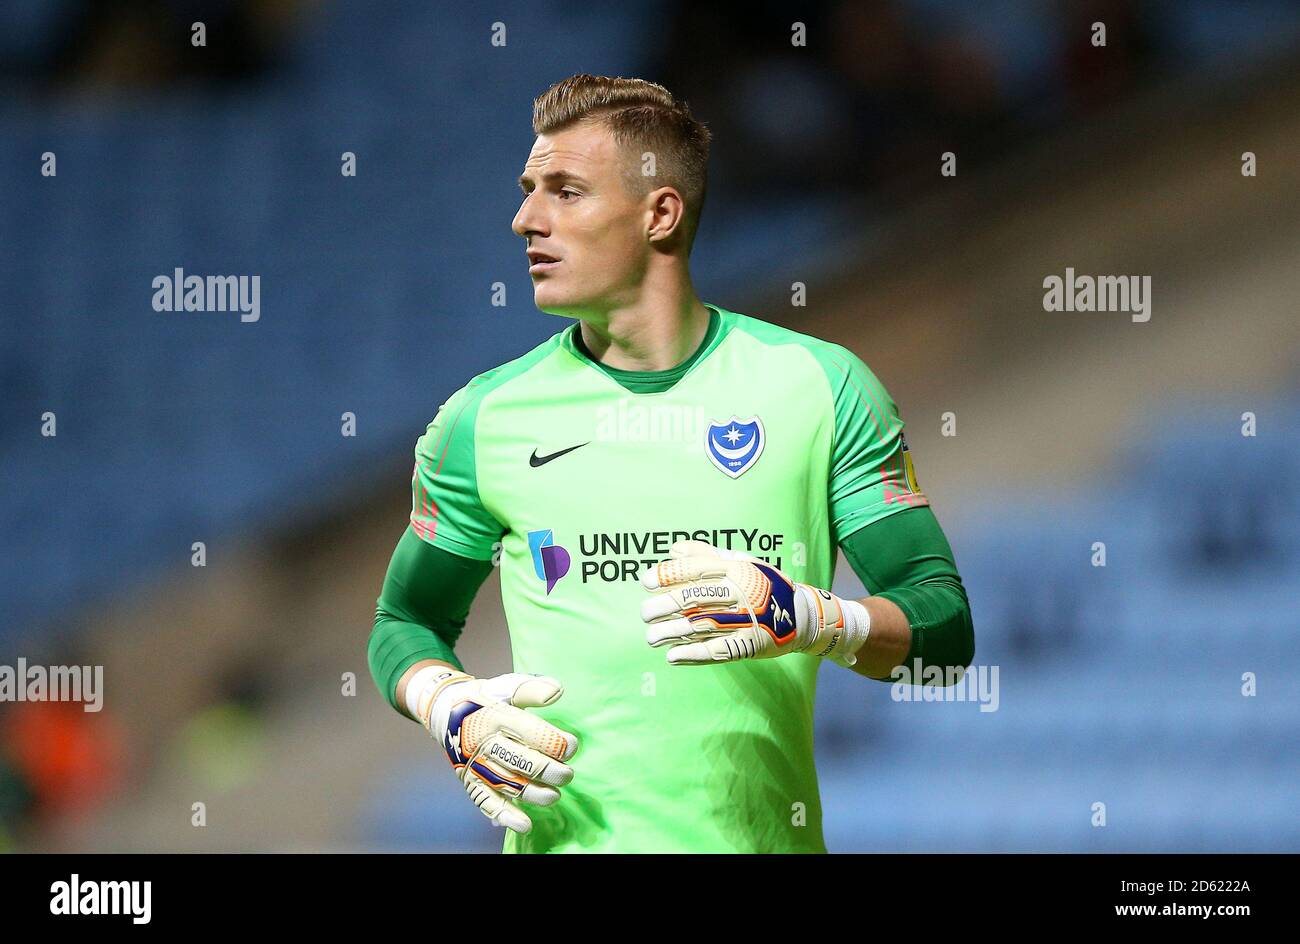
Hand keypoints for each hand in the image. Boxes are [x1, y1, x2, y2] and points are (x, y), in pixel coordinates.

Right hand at [411, 668, 578, 833]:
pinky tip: (525, 824)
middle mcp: (483, 742)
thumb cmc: (485, 699)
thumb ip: (531, 689)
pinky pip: (486, 802)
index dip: (553, 741)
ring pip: (507, 784)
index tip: (572, 747)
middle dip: (548, 770)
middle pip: (520, 761)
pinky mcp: (469, 782)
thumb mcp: (505, 687)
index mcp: (495, 715)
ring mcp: (475, 765)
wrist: (444, 711)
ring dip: (533, 793)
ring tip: (554, 796)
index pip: (528, 731)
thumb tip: (557, 692)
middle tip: (567, 775)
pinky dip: (506, 816)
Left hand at [639, 540, 869, 665]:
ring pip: (701, 625)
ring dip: (672, 633)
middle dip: (664, 606)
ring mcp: (747, 619)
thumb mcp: (741, 562)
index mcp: (737, 569)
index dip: (668, 574)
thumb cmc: (764, 585)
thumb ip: (706, 555)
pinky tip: (672, 656)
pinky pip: (718, 650)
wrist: (802, 615)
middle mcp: (741, 592)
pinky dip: (693, 655)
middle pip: (694, 599)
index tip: (645, 581)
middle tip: (644, 613)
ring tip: (651, 637)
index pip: (696, 569)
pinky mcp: (751, 644)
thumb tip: (673, 549)